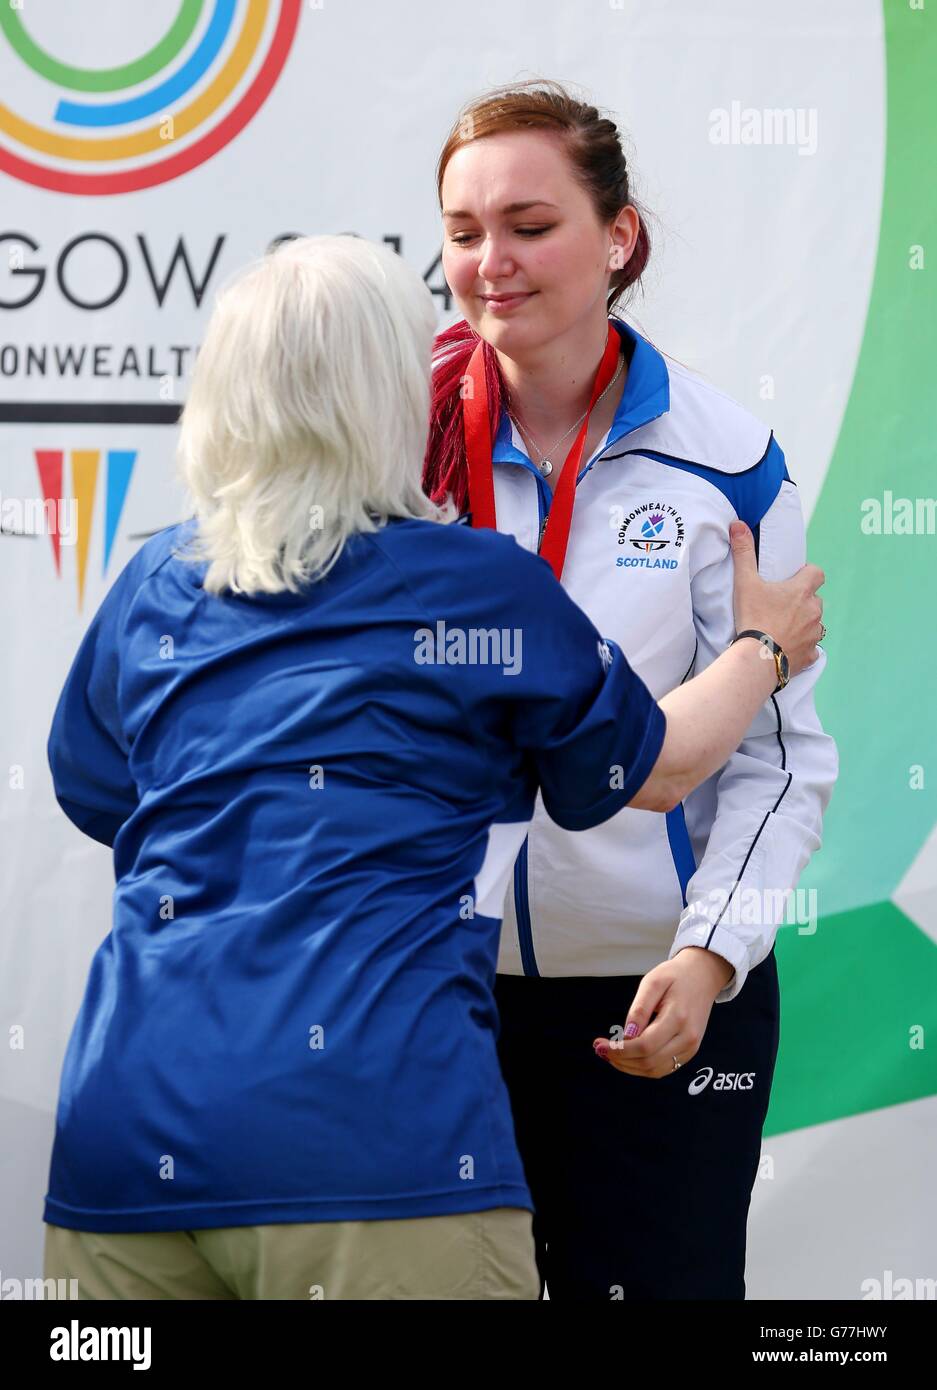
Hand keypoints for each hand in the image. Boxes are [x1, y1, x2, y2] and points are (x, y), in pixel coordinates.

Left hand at [592, 947, 733, 1077]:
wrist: (703, 976)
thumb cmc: (676, 976)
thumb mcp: (653, 982)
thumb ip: (639, 1009)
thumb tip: (627, 1035)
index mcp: (678, 1018)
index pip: (645, 1046)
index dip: (620, 1050)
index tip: (600, 1045)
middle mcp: (688, 1038)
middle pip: (648, 1062)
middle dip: (620, 1060)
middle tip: (600, 1049)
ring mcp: (691, 1047)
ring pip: (655, 1070)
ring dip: (629, 1067)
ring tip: (611, 1054)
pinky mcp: (689, 1051)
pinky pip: (663, 1068)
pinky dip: (642, 1067)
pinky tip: (628, 1056)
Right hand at [730, 520, 823, 678]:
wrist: (757, 657)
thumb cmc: (753, 618)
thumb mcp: (745, 582)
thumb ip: (743, 553)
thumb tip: (738, 525)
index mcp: (802, 590)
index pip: (817, 574)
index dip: (807, 574)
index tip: (793, 579)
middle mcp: (814, 610)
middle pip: (815, 600)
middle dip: (802, 601)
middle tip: (780, 606)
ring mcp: (814, 633)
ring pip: (814, 623)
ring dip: (803, 624)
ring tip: (781, 628)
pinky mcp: (810, 654)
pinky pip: (811, 649)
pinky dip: (801, 647)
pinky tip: (786, 648)